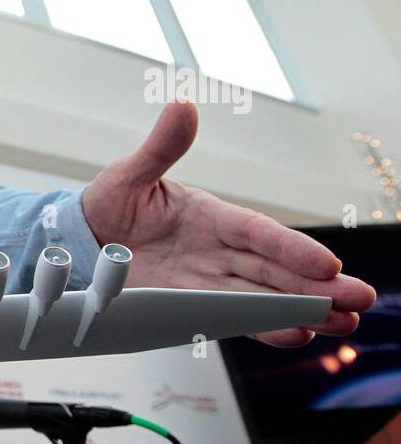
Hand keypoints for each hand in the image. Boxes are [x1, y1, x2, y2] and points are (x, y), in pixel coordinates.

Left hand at [81, 101, 375, 346]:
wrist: (82, 242)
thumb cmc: (109, 204)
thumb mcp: (129, 174)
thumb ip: (160, 148)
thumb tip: (181, 107)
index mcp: (211, 216)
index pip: (257, 233)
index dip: (290, 249)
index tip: (325, 265)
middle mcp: (219, 251)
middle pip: (276, 271)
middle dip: (318, 287)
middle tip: (360, 301)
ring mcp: (209, 281)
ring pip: (265, 297)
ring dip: (304, 311)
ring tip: (345, 324)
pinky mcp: (195, 306)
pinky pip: (233, 318)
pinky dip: (263, 328)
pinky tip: (296, 336)